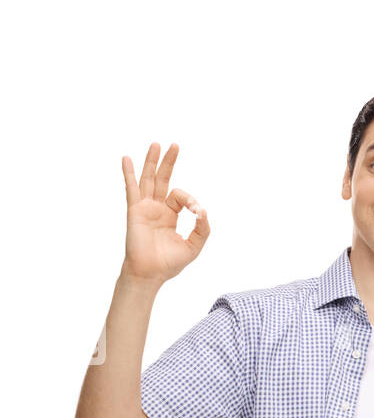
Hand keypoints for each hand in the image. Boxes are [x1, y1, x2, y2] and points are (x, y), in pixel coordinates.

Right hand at [121, 142, 209, 284]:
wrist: (150, 274)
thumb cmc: (169, 263)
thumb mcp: (193, 246)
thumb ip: (202, 229)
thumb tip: (203, 211)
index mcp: (169, 215)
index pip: (181, 197)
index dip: (191, 201)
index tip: (198, 212)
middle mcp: (156, 208)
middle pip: (162, 179)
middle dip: (169, 162)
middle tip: (175, 145)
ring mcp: (144, 208)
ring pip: (148, 179)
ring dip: (152, 161)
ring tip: (157, 144)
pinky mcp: (135, 211)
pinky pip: (131, 189)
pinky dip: (128, 174)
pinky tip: (126, 159)